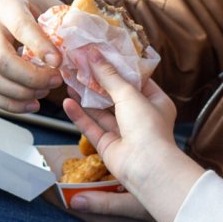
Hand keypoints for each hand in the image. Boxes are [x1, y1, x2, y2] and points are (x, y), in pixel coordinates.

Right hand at [0, 0, 64, 112]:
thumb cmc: (29, 4)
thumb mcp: (46, 3)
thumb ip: (62, 22)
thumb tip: (86, 46)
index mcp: (7, 6)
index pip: (21, 27)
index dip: (40, 46)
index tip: (58, 62)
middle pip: (0, 59)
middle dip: (31, 77)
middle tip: (56, 80)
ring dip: (21, 93)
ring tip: (45, 91)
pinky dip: (11, 104)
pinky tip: (32, 104)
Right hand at [64, 61, 204, 221]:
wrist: (145, 167)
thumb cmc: (147, 128)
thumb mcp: (129, 94)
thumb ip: (109, 76)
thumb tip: (93, 55)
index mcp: (155, 102)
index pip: (135, 80)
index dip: (117, 67)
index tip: (100, 54)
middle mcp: (140, 116)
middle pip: (114, 94)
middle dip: (96, 80)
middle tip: (79, 64)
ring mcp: (124, 132)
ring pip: (101, 110)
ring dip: (85, 96)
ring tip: (68, 78)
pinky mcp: (109, 145)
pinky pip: (92, 127)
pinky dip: (80, 115)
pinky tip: (67, 102)